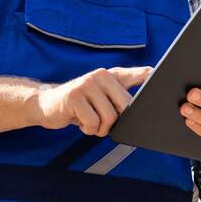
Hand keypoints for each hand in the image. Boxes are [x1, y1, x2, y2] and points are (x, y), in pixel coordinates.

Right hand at [33, 66, 150, 136]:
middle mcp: (100, 75)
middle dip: (116, 122)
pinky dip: (88, 129)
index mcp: (110, 75)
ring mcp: (86, 84)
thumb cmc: (79, 103)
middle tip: (102, 123)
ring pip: (109, 117)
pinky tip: (79, 122)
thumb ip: (119, 95)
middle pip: (124, 106)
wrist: (46, 104)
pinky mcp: (74, 97)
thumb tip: (143, 98)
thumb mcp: (100, 95)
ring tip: (90, 122)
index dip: (144, 74)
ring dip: (100, 128)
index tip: (155, 72)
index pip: (132, 75)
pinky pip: (92, 122)